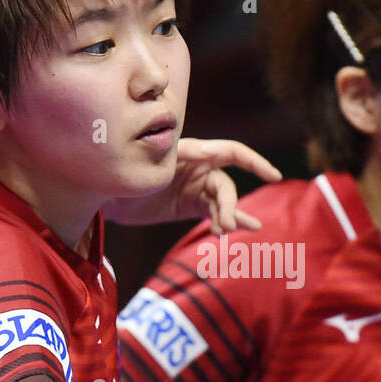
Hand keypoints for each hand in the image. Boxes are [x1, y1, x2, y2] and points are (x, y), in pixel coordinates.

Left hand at [104, 137, 281, 232]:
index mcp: (192, 151)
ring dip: (228, 217)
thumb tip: (203, 150)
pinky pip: (215, 214)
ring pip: (223, 203)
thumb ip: (176, 154)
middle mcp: (199, 167)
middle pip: (226, 185)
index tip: (273, 176)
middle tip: (223, 226)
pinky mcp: (192, 206)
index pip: (232, 153)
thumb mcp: (150, 163)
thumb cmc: (126, 173)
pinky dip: (226, 222)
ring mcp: (197, 188)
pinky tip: (238, 231)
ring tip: (228, 231)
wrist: (106, 196)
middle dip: (228, 205)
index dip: (254, 163)